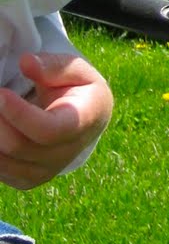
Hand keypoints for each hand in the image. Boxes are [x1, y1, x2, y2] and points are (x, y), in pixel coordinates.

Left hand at [0, 54, 114, 189]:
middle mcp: (67, 153)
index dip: (20, 114)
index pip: (48, 129)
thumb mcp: (76, 70)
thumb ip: (53, 65)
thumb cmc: (78, 88)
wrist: (85, 119)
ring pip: (5, 162)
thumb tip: (26, 62)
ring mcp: (46, 171)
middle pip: (20, 146)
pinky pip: (0, 172)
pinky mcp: (28, 180)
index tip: (1, 93)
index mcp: (83, 122)